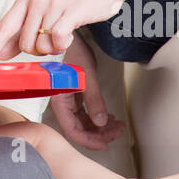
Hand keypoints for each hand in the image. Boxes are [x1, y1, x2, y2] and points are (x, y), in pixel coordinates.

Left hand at [0, 0, 138, 62]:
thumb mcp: (44, 9)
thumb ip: (23, 29)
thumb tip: (2, 51)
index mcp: (26, 0)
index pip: (2, 28)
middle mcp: (35, 0)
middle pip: (24, 44)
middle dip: (38, 50)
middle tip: (52, 39)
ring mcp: (51, 5)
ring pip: (41, 45)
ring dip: (53, 47)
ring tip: (63, 33)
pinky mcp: (69, 11)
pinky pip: (57, 41)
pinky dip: (64, 44)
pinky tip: (70, 34)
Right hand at [49, 34, 125, 149]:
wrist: (67, 34)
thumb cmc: (71, 51)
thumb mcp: (86, 76)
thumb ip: (93, 100)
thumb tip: (102, 122)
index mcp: (60, 101)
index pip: (73, 131)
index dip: (89, 141)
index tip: (106, 144)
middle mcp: (62, 103)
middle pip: (79, 128)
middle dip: (99, 134)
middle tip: (118, 132)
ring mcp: (67, 99)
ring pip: (83, 121)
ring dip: (100, 126)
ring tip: (118, 125)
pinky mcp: (73, 93)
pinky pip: (84, 112)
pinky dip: (97, 116)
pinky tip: (109, 117)